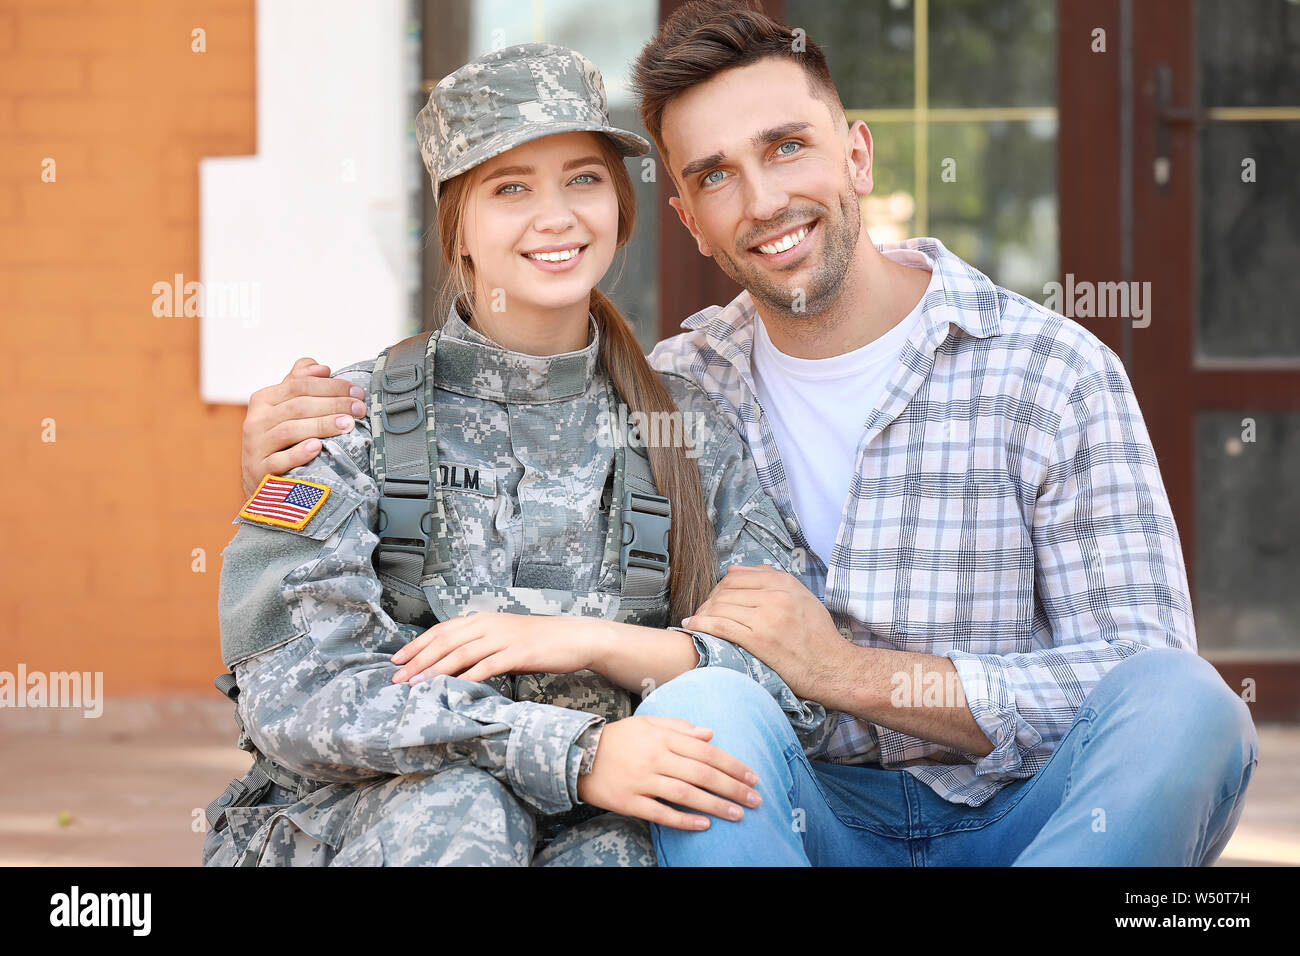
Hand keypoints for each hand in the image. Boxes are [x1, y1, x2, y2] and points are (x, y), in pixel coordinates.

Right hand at [240, 357, 367, 497]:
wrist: (261, 483)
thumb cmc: (280, 440)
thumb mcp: (285, 408)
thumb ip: (300, 383)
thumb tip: (322, 368)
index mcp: (263, 400)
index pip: (299, 385)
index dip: (330, 386)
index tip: (358, 392)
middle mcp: (256, 421)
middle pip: (297, 406)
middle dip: (333, 404)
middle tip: (359, 408)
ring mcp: (256, 447)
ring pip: (289, 430)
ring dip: (322, 425)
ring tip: (348, 424)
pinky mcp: (260, 472)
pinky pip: (279, 461)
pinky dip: (298, 453)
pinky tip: (317, 448)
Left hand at [391, 612, 600, 683]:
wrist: (574, 637)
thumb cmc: (538, 641)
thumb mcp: (503, 638)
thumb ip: (479, 646)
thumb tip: (452, 664)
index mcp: (482, 619)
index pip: (441, 630)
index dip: (417, 645)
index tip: (397, 660)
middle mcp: (488, 624)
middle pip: (445, 641)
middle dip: (418, 660)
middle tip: (397, 678)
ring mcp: (503, 638)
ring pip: (461, 653)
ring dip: (435, 670)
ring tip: (416, 685)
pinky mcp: (518, 652)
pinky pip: (487, 665)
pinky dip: (468, 677)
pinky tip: (453, 688)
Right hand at [576, 715, 761, 829]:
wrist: (578, 754)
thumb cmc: (619, 738)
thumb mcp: (648, 723)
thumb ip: (680, 727)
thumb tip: (710, 734)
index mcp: (662, 737)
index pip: (706, 751)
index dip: (732, 765)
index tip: (752, 777)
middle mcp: (655, 757)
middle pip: (701, 774)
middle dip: (732, 787)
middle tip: (755, 799)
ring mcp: (642, 780)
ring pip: (686, 794)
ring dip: (715, 805)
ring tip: (738, 814)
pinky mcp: (629, 801)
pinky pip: (661, 812)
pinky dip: (684, 820)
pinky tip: (704, 825)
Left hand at [682, 564, 848, 700]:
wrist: (833, 667)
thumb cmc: (819, 636)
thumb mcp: (803, 598)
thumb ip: (775, 581)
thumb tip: (742, 569)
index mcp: (784, 583)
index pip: (737, 576)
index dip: (720, 587)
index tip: (715, 599)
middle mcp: (775, 596)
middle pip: (725, 590)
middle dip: (709, 601)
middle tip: (703, 612)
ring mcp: (766, 618)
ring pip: (721, 607)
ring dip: (703, 613)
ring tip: (697, 621)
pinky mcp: (759, 640)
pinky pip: (721, 626)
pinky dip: (701, 625)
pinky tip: (692, 627)